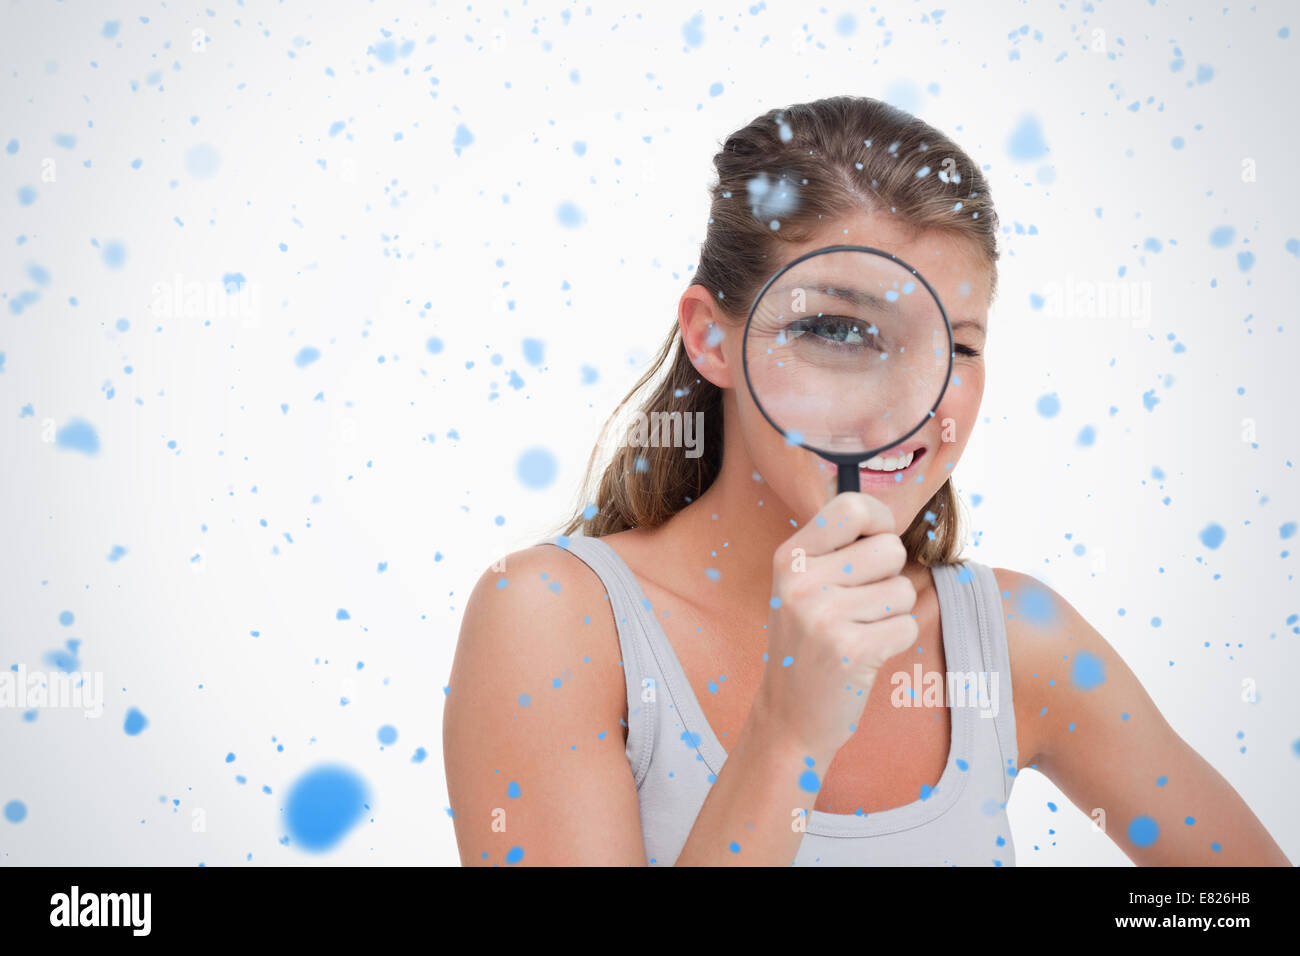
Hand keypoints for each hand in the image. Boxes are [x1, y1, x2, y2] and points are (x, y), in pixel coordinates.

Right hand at [753, 492, 919, 759]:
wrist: (789, 715)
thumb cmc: (808, 644)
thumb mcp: (803, 587)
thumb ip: (838, 550)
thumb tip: (892, 519)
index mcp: (789, 557)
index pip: (851, 507)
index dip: (880, 520)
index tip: (877, 542)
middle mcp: (801, 581)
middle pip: (890, 549)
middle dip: (890, 576)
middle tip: (862, 605)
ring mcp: (823, 616)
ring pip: (903, 590)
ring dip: (893, 613)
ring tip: (860, 631)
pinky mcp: (849, 649)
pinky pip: (907, 625)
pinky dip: (896, 640)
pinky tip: (866, 654)